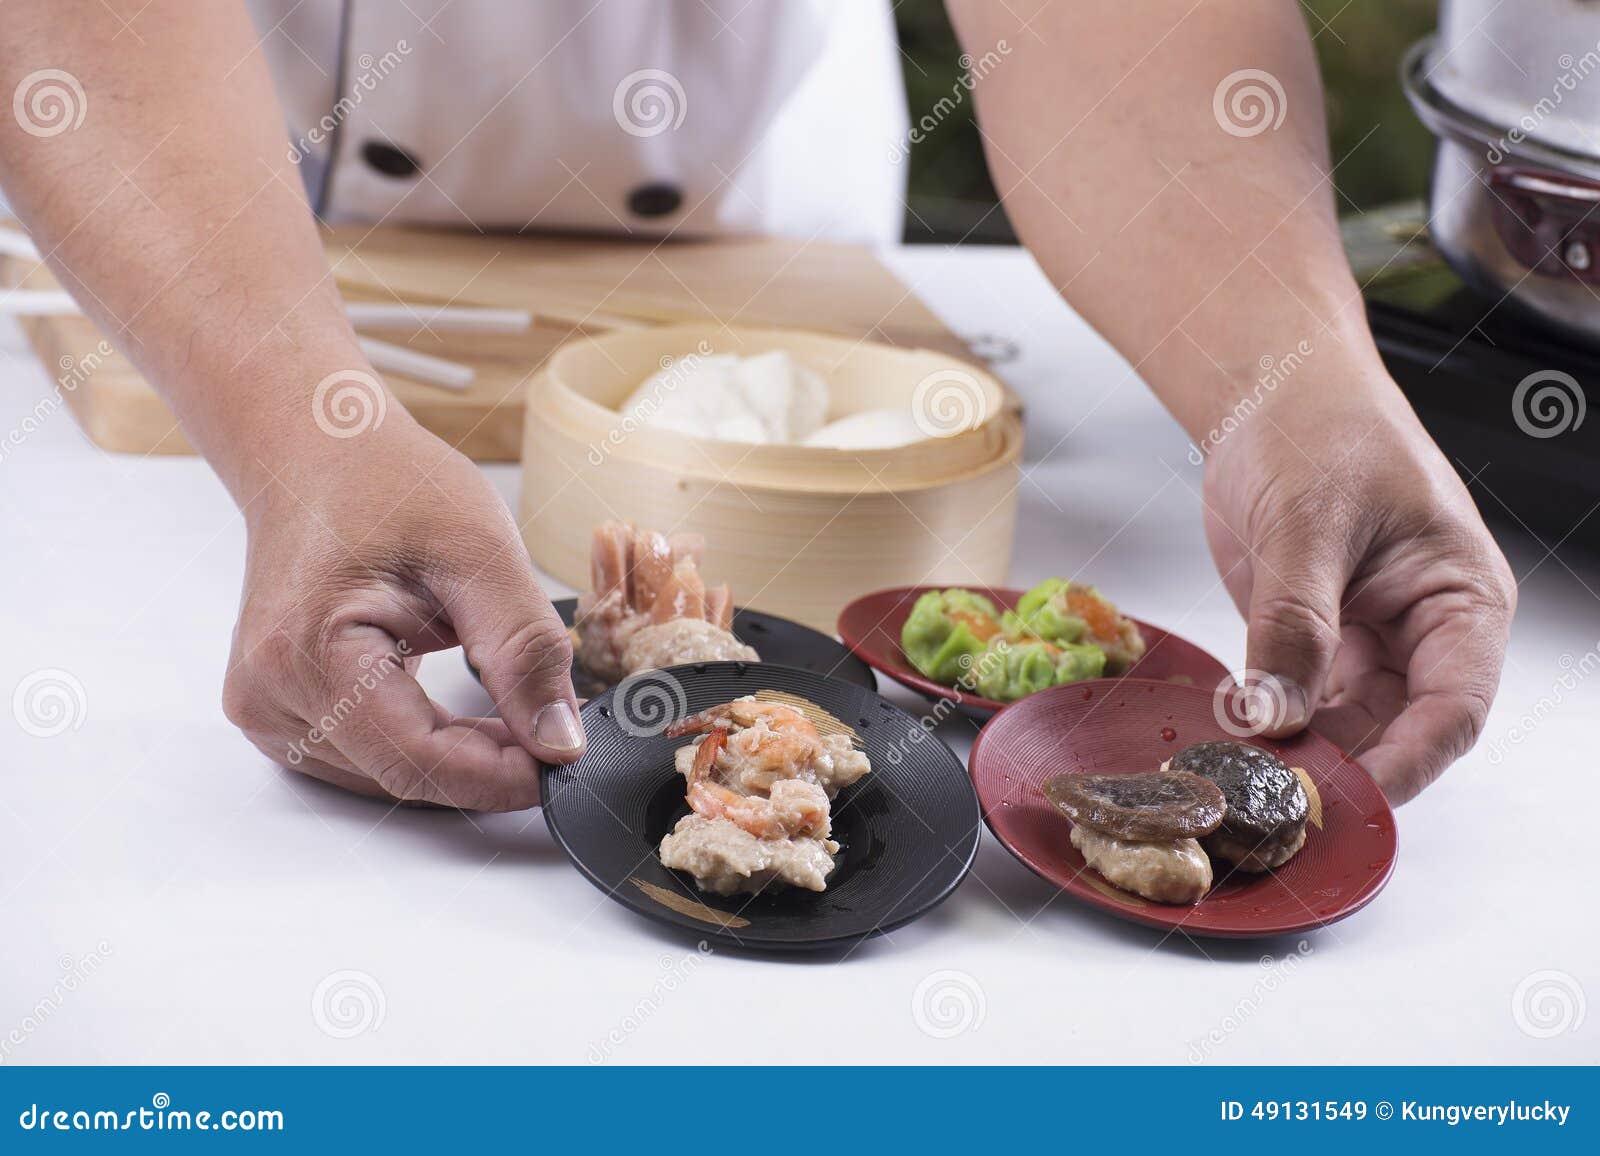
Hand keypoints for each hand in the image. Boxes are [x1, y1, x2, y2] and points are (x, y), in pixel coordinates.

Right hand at [222, 417, 584, 810]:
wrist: (318, 454)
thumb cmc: (384, 482)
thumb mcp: (479, 551)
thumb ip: (522, 650)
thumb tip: (559, 741)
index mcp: (307, 654)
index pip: (416, 762)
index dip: (500, 777)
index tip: (566, 766)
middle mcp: (268, 694)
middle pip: (403, 777)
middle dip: (490, 768)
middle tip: (558, 734)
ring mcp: (267, 708)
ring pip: (389, 777)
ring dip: (462, 761)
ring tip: (514, 711)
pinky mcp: (282, 709)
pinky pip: (370, 759)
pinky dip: (429, 747)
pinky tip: (470, 717)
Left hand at [1200, 376, 1515, 803]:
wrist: (1265, 388)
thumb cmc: (1315, 425)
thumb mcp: (1307, 524)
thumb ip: (1293, 624)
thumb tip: (1273, 715)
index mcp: (1460, 598)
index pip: (1452, 708)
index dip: (1405, 763)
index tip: (1346, 796)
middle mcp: (1423, 630)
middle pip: (1397, 731)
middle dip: (1341, 768)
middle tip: (1275, 800)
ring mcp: (1366, 639)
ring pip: (1345, 726)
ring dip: (1300, 754)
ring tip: (1244, 778)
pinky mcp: (1313, 639)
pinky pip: (1300, 701)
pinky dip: (1271, 725)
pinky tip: (1232, 741)